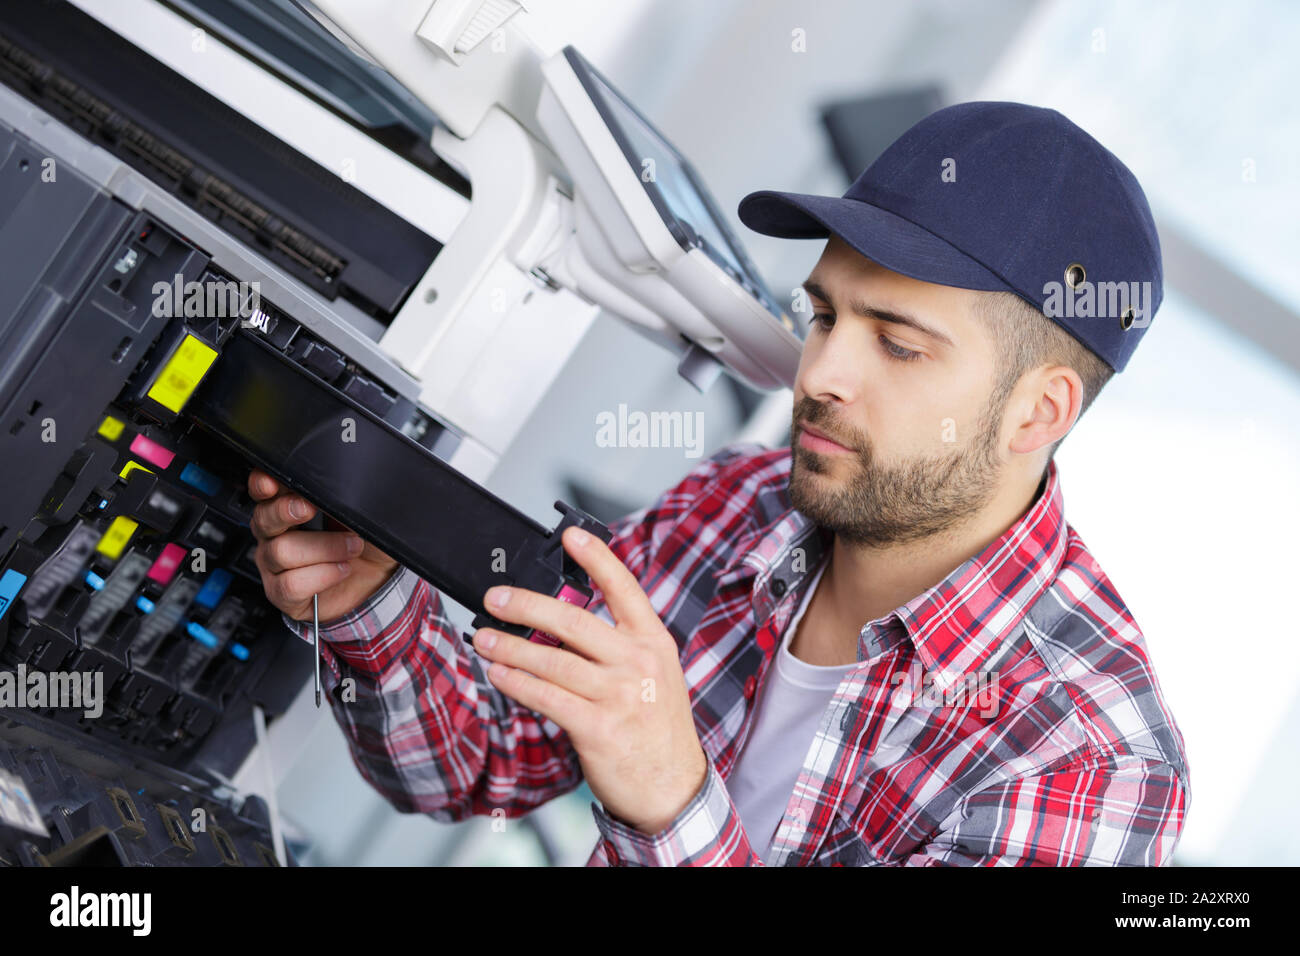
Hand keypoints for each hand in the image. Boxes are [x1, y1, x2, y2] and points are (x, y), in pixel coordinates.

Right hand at [247, 469, 399, 621]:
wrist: (378, 578)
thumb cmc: (366, 542)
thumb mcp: (359, 513)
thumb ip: (340, 497)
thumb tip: (337, 486)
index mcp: (288, 505)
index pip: (263, 489)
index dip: (262, 484)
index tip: (272, 483)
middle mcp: (274, 533)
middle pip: (263, 518)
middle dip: (286, 511)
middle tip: (312, 510)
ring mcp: (274, 565)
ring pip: (282, 552)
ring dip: (325, 548)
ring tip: (352, 547)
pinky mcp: (281, 593)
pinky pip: (291, 584)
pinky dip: (324, 575)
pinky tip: (341, 569)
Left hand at [471, 526, 706, 834]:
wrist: (674, 787)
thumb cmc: (657, 727)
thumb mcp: (654, 674)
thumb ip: (617, 646)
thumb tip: (560, 622)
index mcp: (653, 642)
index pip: (624, 588)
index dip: (597, 558)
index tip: (570, 536)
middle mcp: (638, 663)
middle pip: (574, 621)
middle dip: (527, 605)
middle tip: (496, 597)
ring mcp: (619, 695)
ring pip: (552, 660)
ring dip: (510, 647)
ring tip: (483, 638)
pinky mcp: (598, 728)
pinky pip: (546, 698)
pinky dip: (517, 683)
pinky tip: (498, 673)